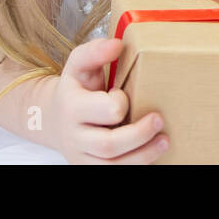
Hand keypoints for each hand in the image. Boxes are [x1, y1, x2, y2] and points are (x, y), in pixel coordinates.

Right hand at [46, 38, 169, 163]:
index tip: (126, 93)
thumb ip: (95, 51)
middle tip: (159, 119)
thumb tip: (117, 45)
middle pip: (108, 145)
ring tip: (165, 141)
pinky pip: (113, 173)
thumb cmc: (76, 87)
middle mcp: (75, 136)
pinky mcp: (89, 167)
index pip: (104, 110)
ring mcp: (81, 156)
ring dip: (143, 156)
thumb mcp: (79, 64)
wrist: (53, 117)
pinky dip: (136, 165)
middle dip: (139, 135)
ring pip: (112, 166)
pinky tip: (152, 153)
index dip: (120, 103)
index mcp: (73, 107)